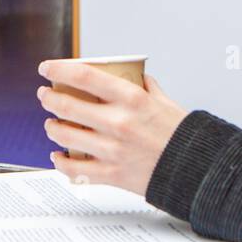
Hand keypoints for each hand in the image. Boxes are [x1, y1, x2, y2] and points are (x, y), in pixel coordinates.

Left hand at [36, 61, 187, 195]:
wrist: (196, 169)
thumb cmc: (182, 135)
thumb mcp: (164, 101)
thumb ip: (145, 86)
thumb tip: (134, 74)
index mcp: (131, 99)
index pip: (84, 77)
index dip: (58, 69)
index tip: (46, 68)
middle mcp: (118, 123)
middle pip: (67, 106)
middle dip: (49, 98)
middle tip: (45, 95)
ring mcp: (112, 150)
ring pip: (65, 137)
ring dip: (53, 128)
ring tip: (52, 124)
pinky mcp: (112, 174)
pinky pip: (75, 170)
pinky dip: (61, 163)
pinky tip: (58, 156)